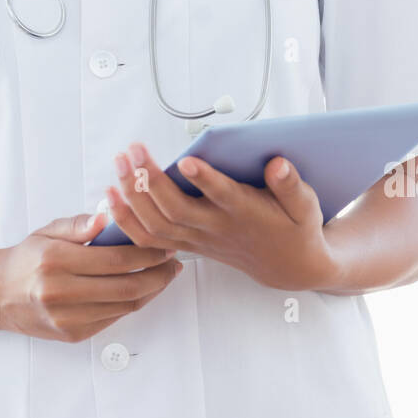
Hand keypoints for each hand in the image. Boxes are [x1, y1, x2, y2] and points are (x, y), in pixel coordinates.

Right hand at [0, 210, 182, 341]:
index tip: (164, 244)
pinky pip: (113, 319)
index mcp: (55, 260)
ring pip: (123, 306)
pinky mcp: (71, 334)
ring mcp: (66, 318)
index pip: (114, 259)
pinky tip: (143, 290)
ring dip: (151, 291)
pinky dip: (132, 304)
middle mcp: (59, 292)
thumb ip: (79, 224)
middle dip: (157, 274)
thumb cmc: (27, 258)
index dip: (146, 254)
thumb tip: (107, 217)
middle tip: (174, 262)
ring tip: (165, 275)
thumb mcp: (48, 231)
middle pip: (125, 286)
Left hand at [106, 143, 341, 291]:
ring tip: (120, 162)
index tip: (187, 160)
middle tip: (134, 149)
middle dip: (150, 181)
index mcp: (246, 214)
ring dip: (133, 196)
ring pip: (156, 225)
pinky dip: (127, 220)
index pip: (223, 198)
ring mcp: (198, 239)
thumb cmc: (295, 228)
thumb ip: (291, 185)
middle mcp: (217, 229)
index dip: (206, 181)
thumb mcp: (305, 205)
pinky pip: (149, 239)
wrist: (288, 267)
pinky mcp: (187, 244)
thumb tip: (278, 163)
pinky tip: (111, 194)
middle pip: (176, 211)